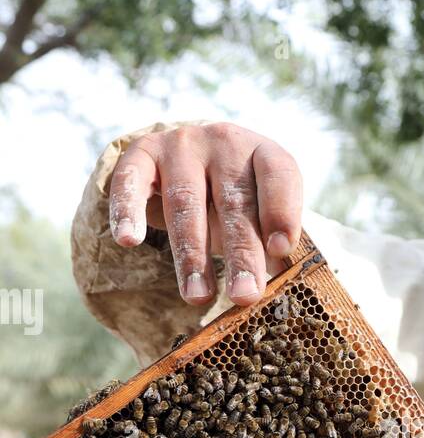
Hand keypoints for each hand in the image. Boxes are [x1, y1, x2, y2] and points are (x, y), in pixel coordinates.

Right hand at [108, 122, 303, 306]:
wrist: (191, 157)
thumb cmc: (236, 196)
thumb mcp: (260, 210)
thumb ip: (269, 239)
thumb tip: (275, 281)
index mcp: (263, 152)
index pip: (278, 175)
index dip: (281, 212)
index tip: (280, 250)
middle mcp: (224, 142)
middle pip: (233, 201)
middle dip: (240, 253)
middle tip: (244, 294)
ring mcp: (181, 144)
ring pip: (186, 202)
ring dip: (191, 254)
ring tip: (197, 295)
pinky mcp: (142, 152)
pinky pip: (131, 181)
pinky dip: (127, 211)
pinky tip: (128, 240)